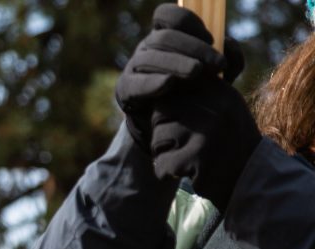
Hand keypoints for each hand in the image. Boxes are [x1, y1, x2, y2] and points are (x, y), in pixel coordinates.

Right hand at [116, 4, 224, 146]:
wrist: (169, 126)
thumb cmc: (193, 94)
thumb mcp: (215, 75)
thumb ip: (227, 59)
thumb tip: (229, 47)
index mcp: (166, 36)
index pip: (168, 16)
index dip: (189, 22)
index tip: (212, 39)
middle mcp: (147, 47)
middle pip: (164, 37)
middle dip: (193, 48)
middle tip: (217, 64)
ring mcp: (133, 67)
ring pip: (150, 57)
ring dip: (176, 63)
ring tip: (196, 73)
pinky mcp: (125, 90)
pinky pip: (136, 83)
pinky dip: (152, 82)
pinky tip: (169, 83)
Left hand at [149, 71, 259, 209]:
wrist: (250, 178)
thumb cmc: (228, 144)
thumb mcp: (221, 109)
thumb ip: (197, 94)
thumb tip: (162, 82)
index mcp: (220, 92)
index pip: (173, 90)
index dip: (166, 111)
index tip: (176, 125)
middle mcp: (216, 107)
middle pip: (160, 113)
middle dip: (161, 132)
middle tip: (179, 145)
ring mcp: (208, 132)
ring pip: (158, 138)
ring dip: (163, 153)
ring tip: (185, 159)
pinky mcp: (199, 158)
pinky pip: (162, 164)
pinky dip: (166, 173)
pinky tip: (185, 173)